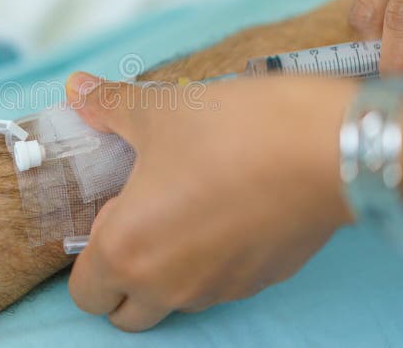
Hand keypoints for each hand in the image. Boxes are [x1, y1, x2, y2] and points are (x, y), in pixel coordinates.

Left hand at [64, 72, 354, 331]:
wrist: (326, 148)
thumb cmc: (228, 131)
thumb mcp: (157, 111)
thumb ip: (106, 106)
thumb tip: (75, 88)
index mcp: (128, 252)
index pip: (84, 294)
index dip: (87, 255)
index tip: (112, 211)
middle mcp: (169, 286)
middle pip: (126, 313)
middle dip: (120, 279)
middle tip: (139, 219)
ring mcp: (219, 290)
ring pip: (173, 301)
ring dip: (165, 271)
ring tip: (185, 205)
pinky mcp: (261, 282)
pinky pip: (219, 285)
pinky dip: (210, 262)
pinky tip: (227, 208)